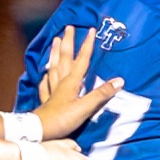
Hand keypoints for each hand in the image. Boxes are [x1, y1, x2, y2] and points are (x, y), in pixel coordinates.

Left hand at [29, 24, 124, 140]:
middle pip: (64, 58)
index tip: (90, 30)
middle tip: (68, 27)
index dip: (86, 45)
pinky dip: (45, 76)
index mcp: (71, 82)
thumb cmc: (63, 119)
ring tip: (54, 41)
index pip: (81, 60)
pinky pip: (45, 85)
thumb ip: (101, 94)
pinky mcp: (46, 101)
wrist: (40, 131)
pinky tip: (44, 74)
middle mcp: (61, 83)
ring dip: (54, 53)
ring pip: (53, 67)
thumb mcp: (85, 108)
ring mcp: (52, 91)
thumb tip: (120, 80)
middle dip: (67, 42)